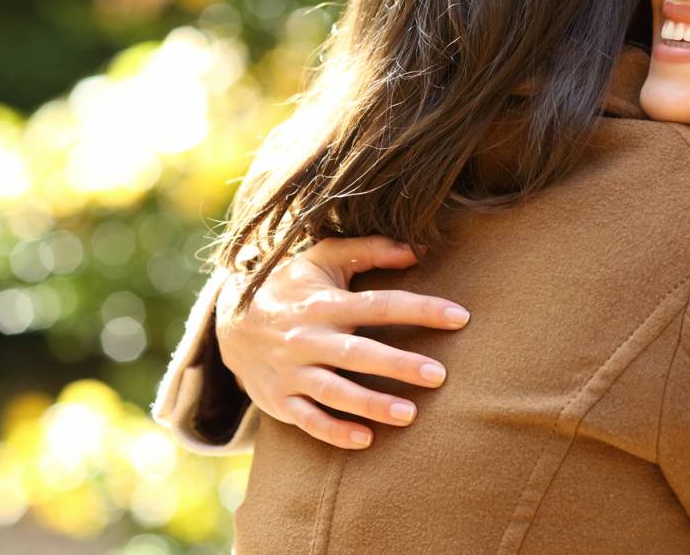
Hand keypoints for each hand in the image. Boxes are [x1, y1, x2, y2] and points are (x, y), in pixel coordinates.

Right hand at [215, 235, 469, 449]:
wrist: (228, 323)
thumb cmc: (291, 287)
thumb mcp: (322, 259)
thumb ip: (369, 249)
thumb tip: (416, 251)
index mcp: (325, 302)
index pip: (379, 304)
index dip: (420, 309)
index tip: (460, 317)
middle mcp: (309, 338)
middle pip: (358, 353)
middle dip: (398, 364)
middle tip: (438, 375)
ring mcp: (292, 371)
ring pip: (334, 391)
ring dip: (370, 404)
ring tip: (410, 414)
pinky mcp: (279, 399)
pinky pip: (307, 420)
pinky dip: (334, 431)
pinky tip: (366, 440)